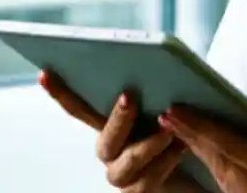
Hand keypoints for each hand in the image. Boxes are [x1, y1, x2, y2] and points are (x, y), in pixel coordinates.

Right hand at [39, 70, 203, 191]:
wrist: (201, 171)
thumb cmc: (181, 131)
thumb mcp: (168, 105)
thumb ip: (155, 91)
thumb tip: (150, 66)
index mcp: (109, 124)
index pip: (80, 108)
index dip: (61, 92)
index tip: (45, 73)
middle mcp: (110, 151)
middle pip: (105, 138)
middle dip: (118, 118)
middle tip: (130, 96)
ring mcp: (122, 175)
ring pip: (126, 162)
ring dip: (147, 145)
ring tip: (169, 130)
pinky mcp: (139, 192)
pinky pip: (147, 180)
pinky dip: (164, 162)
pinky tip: (181, 147)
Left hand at [159, 99, 246, 192]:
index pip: (233, 148)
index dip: (200, 127)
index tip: (174, 110)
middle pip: (221, 167)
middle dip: (193, 140)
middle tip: (167, 116)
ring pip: (226, 184)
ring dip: (204, 157)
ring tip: (186, 131)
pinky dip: (224, 174)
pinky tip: (217, 158)